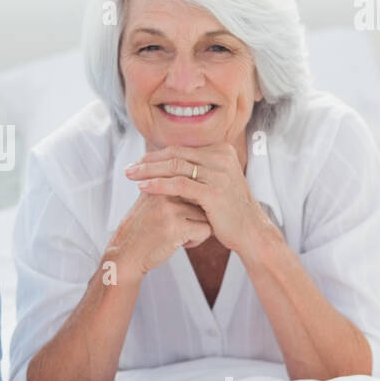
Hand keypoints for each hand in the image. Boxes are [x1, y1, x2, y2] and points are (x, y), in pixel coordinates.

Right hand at [107, 181, 211, 279]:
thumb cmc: (139, 231)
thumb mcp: (148, 200)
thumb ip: (165, 187)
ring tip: (178, 235)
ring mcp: (170, 209)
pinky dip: (196, 240)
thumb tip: (189, 177)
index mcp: (157, 182)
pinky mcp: (177, 227)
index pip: (190, 182)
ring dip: (197, 228)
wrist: (124, 254)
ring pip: (206, 215)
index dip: (192, 200)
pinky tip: (179, 243)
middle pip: (201, 197)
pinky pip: (205, 230)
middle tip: (182, 224)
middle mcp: (164, 192)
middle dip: (197, 212)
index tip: (181, 213)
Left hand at [125, 143, 274, 255]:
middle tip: (129, 168)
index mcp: (221, 152)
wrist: (250, 232)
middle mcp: (222, 158)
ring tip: (130, 176)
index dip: (157, 155)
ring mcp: (219, 174)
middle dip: (148, 161)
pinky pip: (180, 184)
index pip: (181, 148)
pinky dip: (158, 184)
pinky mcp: (214, 192)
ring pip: (175, 166)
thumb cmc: (228, 210)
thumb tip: (165, 162)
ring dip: (149, 170)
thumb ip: (196, 170)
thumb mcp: (214, 183)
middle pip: (176, 154)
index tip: (138, 162)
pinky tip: (143, 187)